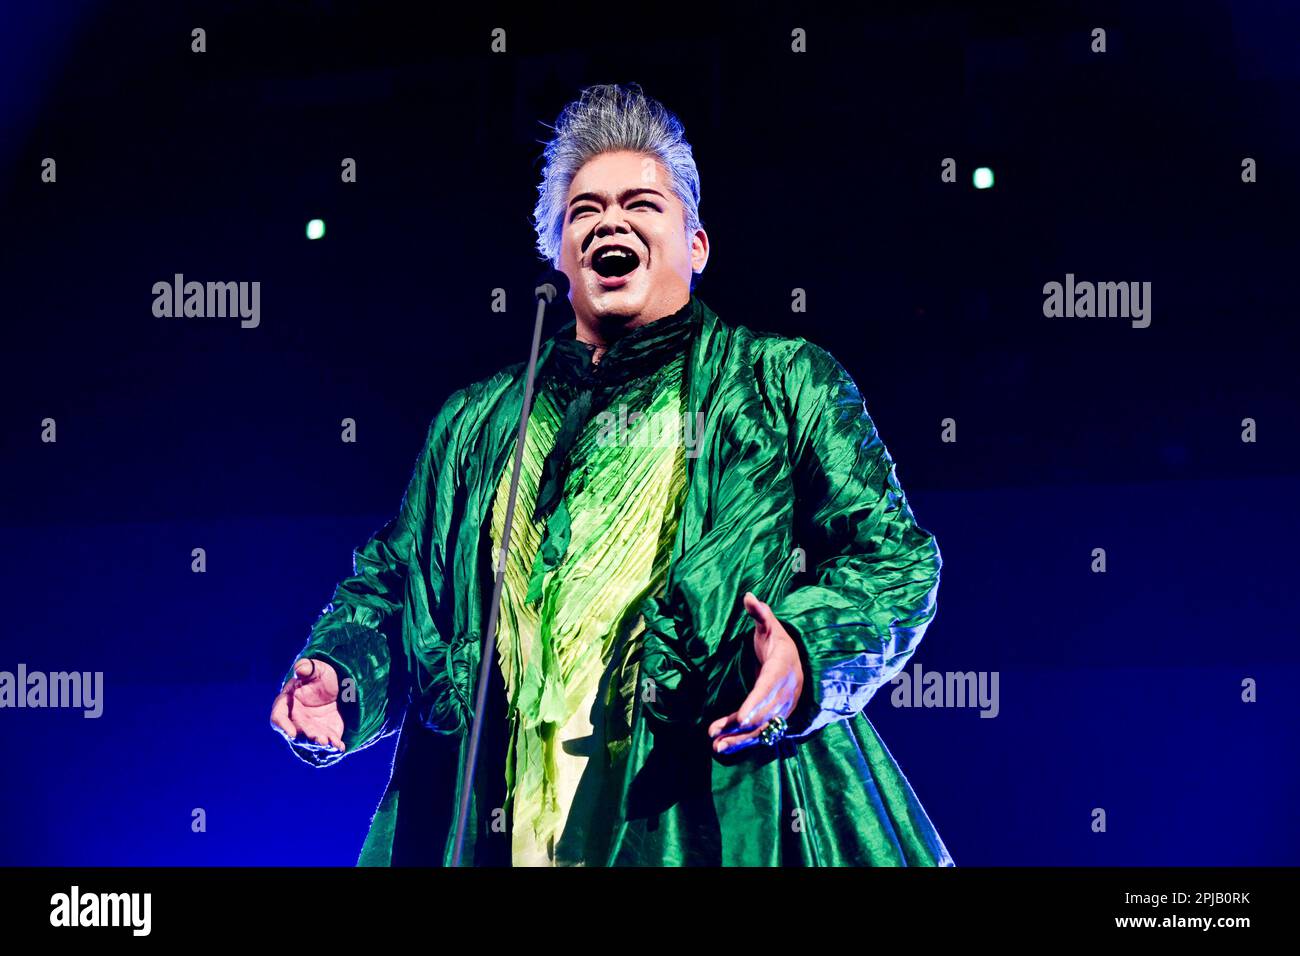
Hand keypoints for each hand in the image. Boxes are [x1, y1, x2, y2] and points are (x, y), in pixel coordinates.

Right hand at [269, 658, 345, 753]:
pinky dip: (334, 745)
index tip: (291, 734)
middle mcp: (296, 719)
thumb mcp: (317, 669)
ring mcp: (310, 728)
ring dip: (320, 743)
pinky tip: (340, 746)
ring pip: (312, 740)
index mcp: (288, 702)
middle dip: (307, 738)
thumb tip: (299, 669)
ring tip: (329, 743)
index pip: (278, 717)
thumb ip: (307, 668)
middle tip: (320, 739)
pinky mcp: (325, 733)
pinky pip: (328, 742)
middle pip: (297, 733)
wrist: (339, 685)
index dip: (283, 726)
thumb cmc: (321, 676)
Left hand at [707, 592, 803, 754]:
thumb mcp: (771, 626)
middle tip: (717, 738)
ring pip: (762, 728)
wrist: (800, 662)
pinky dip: (743, 741)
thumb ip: (760, 613)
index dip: (756, 703)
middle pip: (763, 713)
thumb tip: (748, 596)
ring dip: (739, 740)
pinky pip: (761, 732)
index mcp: (783, 668)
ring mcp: (783, 708)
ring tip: (716, 747)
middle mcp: (785, 692)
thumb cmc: (779, 642)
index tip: (742, 718)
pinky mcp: (777, 718)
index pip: (769, 687)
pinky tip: (724, 746)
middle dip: (741, 728)